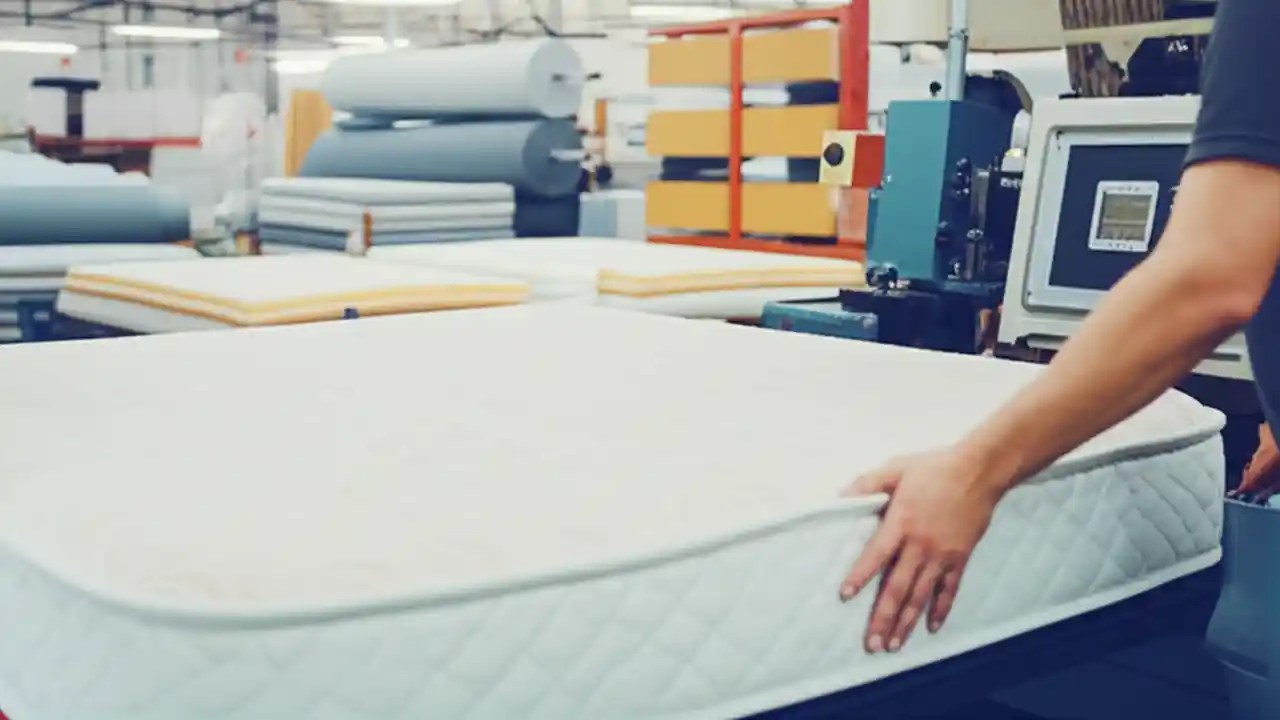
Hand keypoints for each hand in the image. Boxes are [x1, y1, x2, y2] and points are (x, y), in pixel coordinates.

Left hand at [839, 448, 1003, 653]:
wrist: (979, 470)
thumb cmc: (934, 468)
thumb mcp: (895, 468)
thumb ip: (867, 484)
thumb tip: (840, 497)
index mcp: (901, 523)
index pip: (876, 555)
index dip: (860, 576)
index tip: (845, 595)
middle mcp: (921, 545)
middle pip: (898, 587)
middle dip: (883, 617)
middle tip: (872, 644)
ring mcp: (942, 555)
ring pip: (921, 595)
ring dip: (907, 622)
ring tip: (894, 645)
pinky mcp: (960, 558)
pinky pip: (949, 589)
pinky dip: (940, 609)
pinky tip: (931, 628)